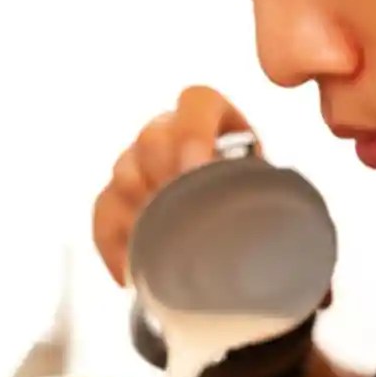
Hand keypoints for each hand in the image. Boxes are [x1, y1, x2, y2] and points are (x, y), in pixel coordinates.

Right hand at [92, 85, 255, 284]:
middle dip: (162, 175)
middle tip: (178, 211)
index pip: (196, 102)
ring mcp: (137, 160)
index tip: (196, 168)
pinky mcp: (117, 194)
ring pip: (123, 172)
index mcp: (212, 116)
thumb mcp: (266, 189)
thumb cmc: (257, 204)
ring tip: (161, 244)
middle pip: (151, 137)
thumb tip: (272, 214)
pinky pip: (103, 212)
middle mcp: (168, 130)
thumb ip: (262, 189)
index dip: (193, 131)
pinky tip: (130, 273)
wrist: (234, 233)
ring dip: (140, 211)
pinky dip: (114, 243)